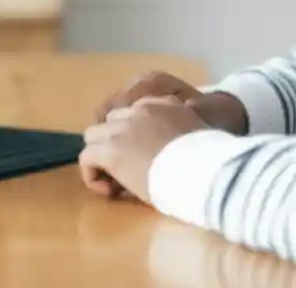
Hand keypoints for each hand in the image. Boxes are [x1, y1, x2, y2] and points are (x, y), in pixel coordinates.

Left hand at [88, 73, 247, 195]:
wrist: (204, 170)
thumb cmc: (208, 159)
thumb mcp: (199, 133)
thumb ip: (186, 128)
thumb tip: (184, 139)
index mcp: (163, 104)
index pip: (136, 113)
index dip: (135, 136)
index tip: (146, 157)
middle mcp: (138, 110)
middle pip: (112, 122)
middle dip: (115, 143)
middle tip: (128, 168)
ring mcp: (121, 129)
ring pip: (94, 137)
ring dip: (101, 156)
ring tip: (116, 180)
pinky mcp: (109, 149)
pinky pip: (86, 158)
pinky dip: (93, 175)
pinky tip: (111, 191)